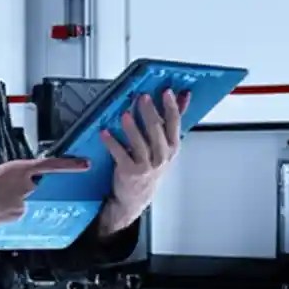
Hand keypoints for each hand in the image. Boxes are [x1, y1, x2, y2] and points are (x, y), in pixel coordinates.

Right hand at [0, 156, 91, 234]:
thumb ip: (13, 178)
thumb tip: (23, 187)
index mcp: (17, 169)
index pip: (50, 166)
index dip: (70, 165)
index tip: (85, 164)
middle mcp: (23, 187)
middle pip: (37, 188)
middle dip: (27, 190)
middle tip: (3, 190)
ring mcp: (20, 205)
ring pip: (26, 204)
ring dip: (13, 202)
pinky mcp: (13, 219)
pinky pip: (17, 215)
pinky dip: (6, 212)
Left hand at [98, 88, 191, 232]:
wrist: (137, 196)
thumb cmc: (152, 167)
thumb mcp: (166, 146)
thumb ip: (172, 120)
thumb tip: (183, 96)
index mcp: (172, 147)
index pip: (174, 123)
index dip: (170, 106)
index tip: (166, 92)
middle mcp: (161, 156)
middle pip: (156, 131)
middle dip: (150, 113)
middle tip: (143, 97)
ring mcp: (145, 165)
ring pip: (139, 143)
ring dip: (132, 128)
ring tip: (125, 115)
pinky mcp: (129, 171)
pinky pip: (119, 154)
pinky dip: (112, 143)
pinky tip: (105, 132)